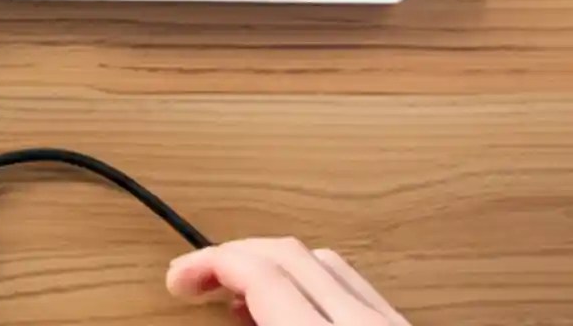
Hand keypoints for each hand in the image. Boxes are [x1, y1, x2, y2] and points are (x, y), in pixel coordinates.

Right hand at [167, 238, 409, 325]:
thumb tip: (218, 309)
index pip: (261, 275)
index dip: (208, 264)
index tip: (179, 278)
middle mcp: (365, 324)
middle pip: (291, 254)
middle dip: (233, 254)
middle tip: (196, 278)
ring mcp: (393, 324)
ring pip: (328, 262)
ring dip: (273, 264)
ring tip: (239, 293)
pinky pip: (355, 288)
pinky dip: (313, 283)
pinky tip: (292, 308)